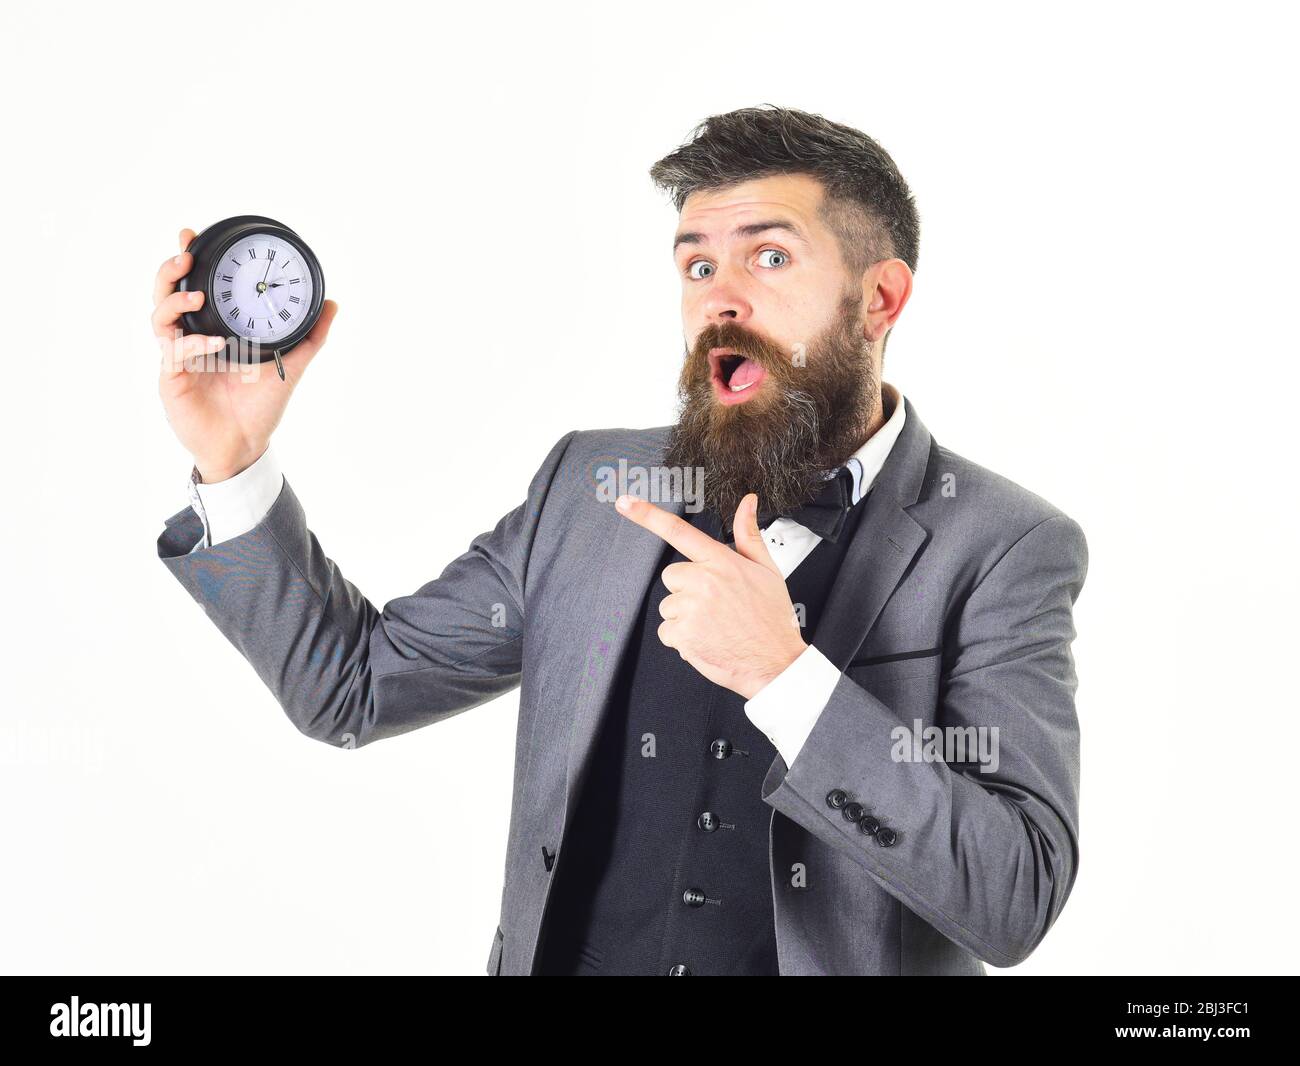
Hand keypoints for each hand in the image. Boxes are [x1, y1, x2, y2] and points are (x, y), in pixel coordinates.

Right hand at [154, 227, 338, 481]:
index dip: (186, 260)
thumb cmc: (260, 406)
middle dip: (169, 272)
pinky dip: (193, 344)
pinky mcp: (173, 380)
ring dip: (174, 302)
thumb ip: (310, 335)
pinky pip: (175, 353)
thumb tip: (331, 303)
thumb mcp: (290, 364)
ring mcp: (177, 358)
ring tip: (195, 295)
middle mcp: (189, 339)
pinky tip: (213, 342)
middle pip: (164, 295)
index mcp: (211, 329)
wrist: (246, 445)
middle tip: (185, 255)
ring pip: (159, 318)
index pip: (191, 287)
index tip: (190, 235)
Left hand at [616, 492, 807, 698]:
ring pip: (668, 607)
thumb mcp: (767, 570)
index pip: (678, 531)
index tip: (625, 502)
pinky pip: (667, 632)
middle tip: (714, 606)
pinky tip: (706, 640)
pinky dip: (682, 639)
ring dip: (684, 618)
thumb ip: (749, 534)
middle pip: (671, 577)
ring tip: (714, 626)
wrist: (775, 662)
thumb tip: (747, 503)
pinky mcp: (683, 634)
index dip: (647, 515)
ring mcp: (692, 608)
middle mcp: (704, 582)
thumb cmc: (771, 618)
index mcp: (721, 562)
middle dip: (685, 590)